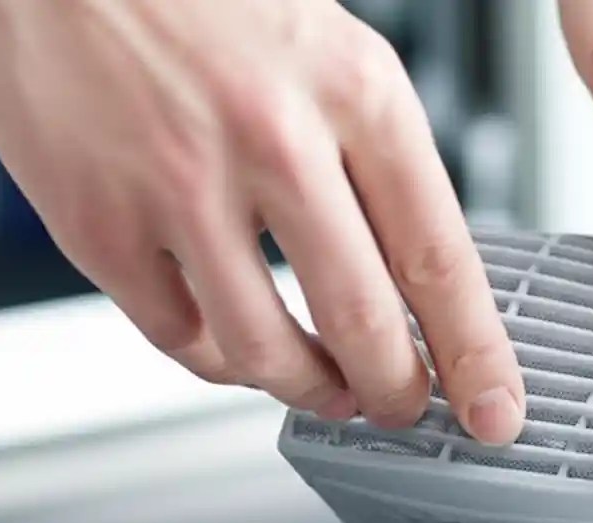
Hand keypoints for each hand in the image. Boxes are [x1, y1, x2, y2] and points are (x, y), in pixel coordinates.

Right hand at [0, 0, 525, 443]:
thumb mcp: (326, 44)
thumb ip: (371, 152)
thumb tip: (408, 267)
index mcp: (351, 88)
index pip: (439, 255)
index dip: (474, 352)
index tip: (492, 408)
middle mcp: (272, 140)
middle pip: (361, 321)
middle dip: (395, 391)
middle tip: (401, 409)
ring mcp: (178, 188)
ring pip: (265, 350)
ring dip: (307, 390)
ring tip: (324, 391)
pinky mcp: (100, 224)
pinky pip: (177, 336)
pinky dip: (218, 361)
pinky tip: (236, 351)